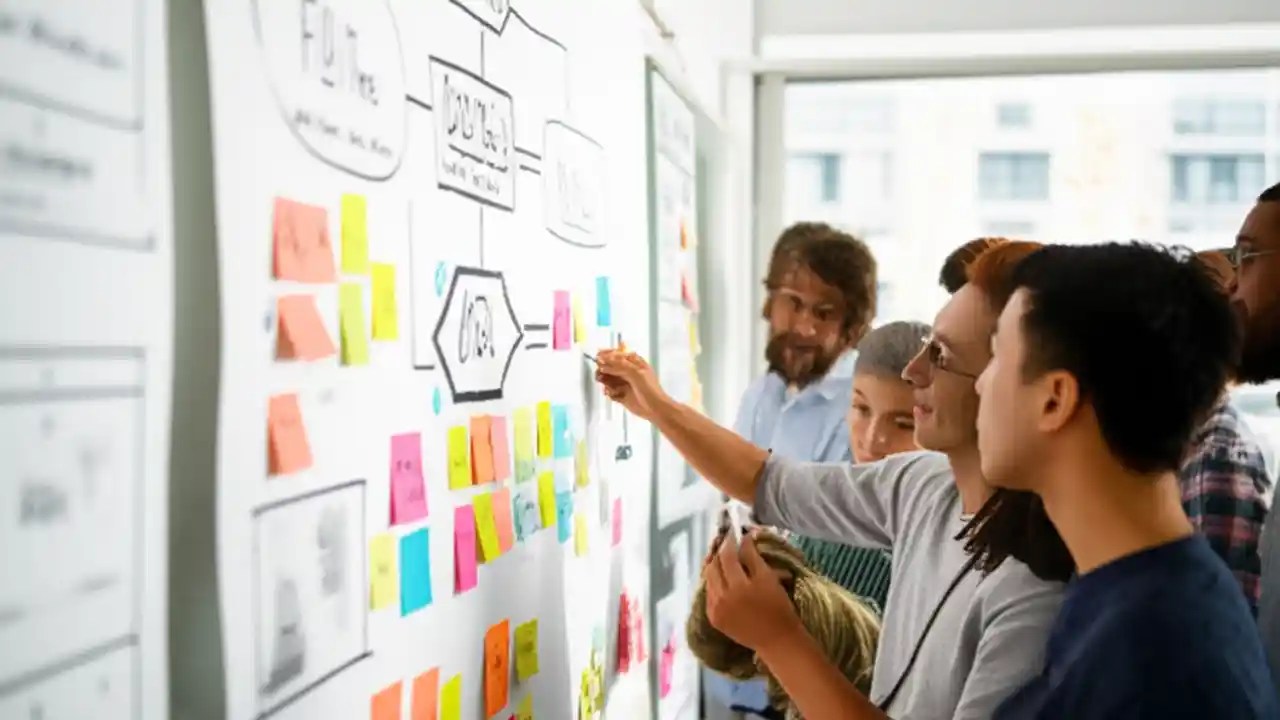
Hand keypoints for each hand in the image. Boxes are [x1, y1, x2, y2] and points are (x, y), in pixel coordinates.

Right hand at [594, 349, 667, 420]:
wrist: (654, 408)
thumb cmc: (648, 387)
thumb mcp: (635, 372)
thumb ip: (619, 365)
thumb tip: (602, 361)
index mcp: (633, 362)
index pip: (617, 354)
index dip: (607, 355)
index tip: (598, 358)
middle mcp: (626, 370)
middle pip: (609, 366)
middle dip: (603, 369)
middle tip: (599, 374)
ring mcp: (623, 382)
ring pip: (607, 378)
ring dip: (605, 381)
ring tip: (608, 387)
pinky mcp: (620, 394)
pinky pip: (609, 390)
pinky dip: (609, 392)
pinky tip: (613, 394)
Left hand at [705, 533, 803, 653]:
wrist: (776, 640)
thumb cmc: (779, 607)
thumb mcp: (769, 578)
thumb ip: (753, 556)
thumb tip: (744, 537)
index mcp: (739, 586)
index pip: (727, 555)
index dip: (730, 541)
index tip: (734, 532)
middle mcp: (722, 597)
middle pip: (714, 564)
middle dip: (720, 551)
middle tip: (728, 542)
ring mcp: (715, 608)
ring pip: (708, 577)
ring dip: (714, 565)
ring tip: (724, 558)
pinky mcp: (712, 618)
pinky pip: (708, 592)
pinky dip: (714, 581)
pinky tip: (722, 577)